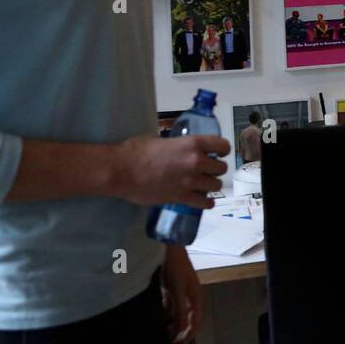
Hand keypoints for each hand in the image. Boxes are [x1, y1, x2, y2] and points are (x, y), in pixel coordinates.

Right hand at [111, 133, 228, 207]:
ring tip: (201, 185)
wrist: (121, 170)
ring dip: (210, 186)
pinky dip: (205, 203)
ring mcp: (190, 181)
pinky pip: (205, 203)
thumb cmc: (136, 150)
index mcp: (193, 143)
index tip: (217, 153)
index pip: (223, 146)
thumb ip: (180, 146)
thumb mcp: (163, 140)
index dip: (221, 150)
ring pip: (216, 186)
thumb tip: (183, 150)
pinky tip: (200, 200)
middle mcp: (196, 161)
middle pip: (221, 168)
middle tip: (205, 171)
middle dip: (215, 170)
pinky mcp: (182, 198)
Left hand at [160, 244, 202, 343]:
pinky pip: (171, 308)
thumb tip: (182, 329)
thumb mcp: (178, 291)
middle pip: (188, 321)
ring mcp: (182, 295)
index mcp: (196, 299)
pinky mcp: (172, 291)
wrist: (169, 249)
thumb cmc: (175, 269)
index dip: (186, 336)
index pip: (194, 323)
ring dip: (173, 326)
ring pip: (179, 316)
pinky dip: (167, 317)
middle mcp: (191, 299)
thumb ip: (180, 310)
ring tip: (162, 336)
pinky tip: (159, 322)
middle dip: (180, 334)